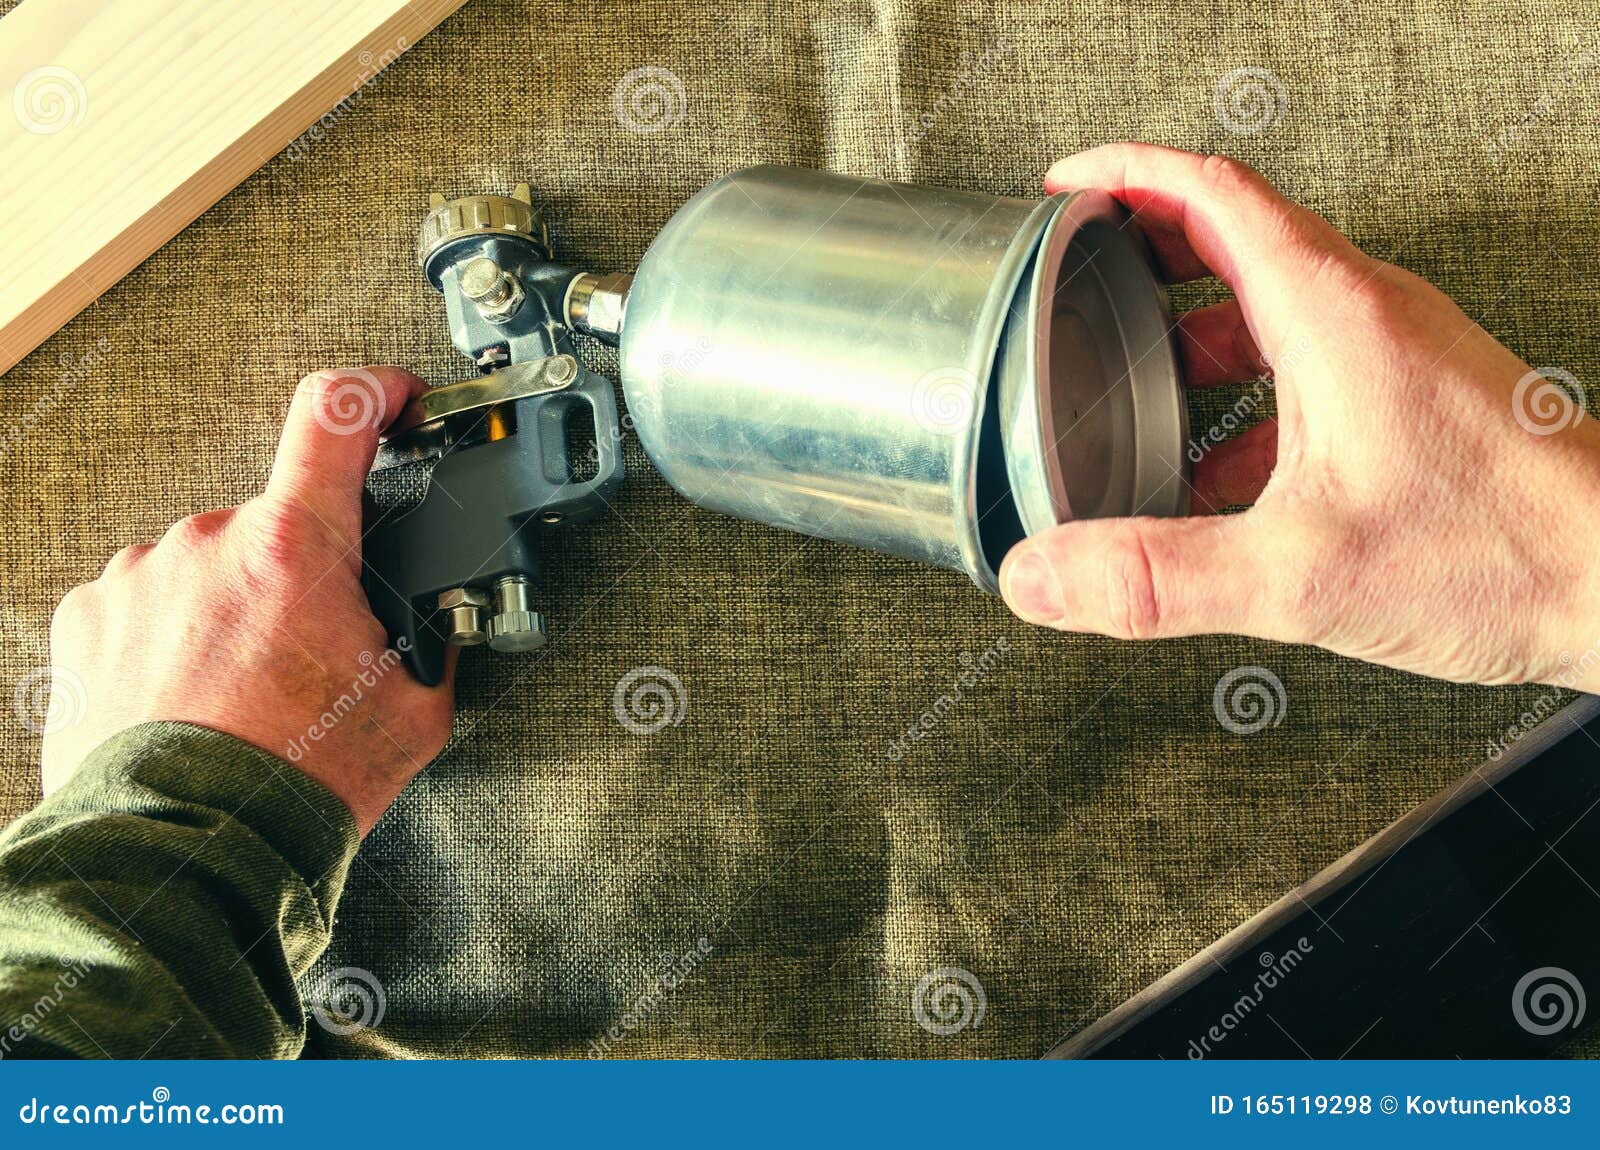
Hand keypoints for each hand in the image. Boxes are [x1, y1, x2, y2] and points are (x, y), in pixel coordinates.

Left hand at [42, 367, 453, 831]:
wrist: (193, 847)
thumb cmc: (294, 781)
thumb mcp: (415, 705)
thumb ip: (428, 634)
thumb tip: (435, 611)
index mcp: (295, 549)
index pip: (335, 412)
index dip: (373, 390)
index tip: (392, 399)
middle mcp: (206, 543)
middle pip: (275, 521)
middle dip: (299, 572)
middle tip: (311, 649)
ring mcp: (140, 577)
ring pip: (209, 562)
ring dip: (233, 604)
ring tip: (243, 687)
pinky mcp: (89, 616)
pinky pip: (149, 598)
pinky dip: (176, 631)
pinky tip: (194, 691)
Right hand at [999, 143, 1599, 686]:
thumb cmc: (1506, 550)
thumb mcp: (1300, 573)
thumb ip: (1158, 576)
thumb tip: (1045, 575)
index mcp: (1330, 314)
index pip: (1211, 192)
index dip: (1125, 175)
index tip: (1066, 184)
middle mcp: (1365, 316)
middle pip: (1232, 241)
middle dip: (1141, 255)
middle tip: (1080, 278)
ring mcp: (1391, 355)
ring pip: (1268, 311)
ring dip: (1192, 338)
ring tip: (1131, 383)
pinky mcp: (1408, 402)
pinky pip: (1303, 371)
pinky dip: (1240, 399)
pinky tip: (1213, 471)